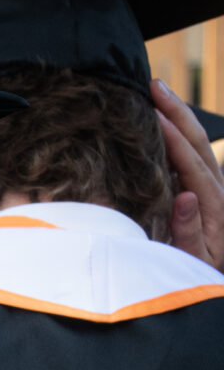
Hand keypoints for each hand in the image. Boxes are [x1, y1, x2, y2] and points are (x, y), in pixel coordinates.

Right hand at [152, 78, 223, 268]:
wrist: (216, 284)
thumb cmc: (199, 280)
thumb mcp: (196, 265)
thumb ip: (190, 234)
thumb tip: (186, 197)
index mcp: (216, 209)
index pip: (193, 165)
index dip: (174, 138)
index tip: (152, 113)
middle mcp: (218, 195)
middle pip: (200, 145)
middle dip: (179, 112)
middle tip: (156, 85)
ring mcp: (214, 192)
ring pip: (199, 147)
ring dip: (179, 118)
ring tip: (159, 94)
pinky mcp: (207, 195)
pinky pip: (194, 158)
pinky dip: (179, 136)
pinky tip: (165, 124)